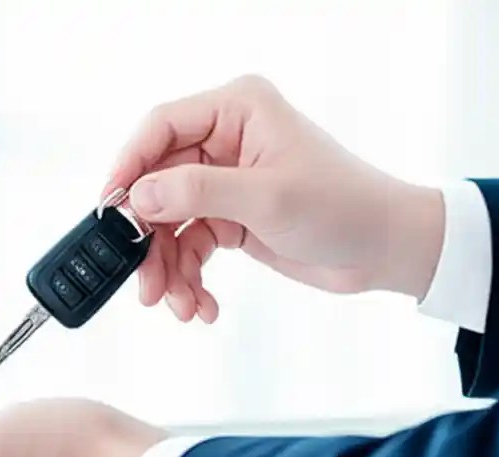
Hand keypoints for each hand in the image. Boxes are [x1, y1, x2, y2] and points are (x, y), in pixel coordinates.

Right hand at [105, 75, 444, 321]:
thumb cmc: (345, 207)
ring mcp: (226, 180)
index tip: (111, 210)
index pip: (161, 128)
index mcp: (237, 110)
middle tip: (146, 282)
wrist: (386, 250)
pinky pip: (190, 245)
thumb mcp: (266, 198)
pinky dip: (190, 277)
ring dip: (169, 267)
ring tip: (179, 304)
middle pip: (158, 185)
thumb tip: (138, 195)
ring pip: (169, 222)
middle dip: (150, 239)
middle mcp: (226, 139)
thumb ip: (196, 192)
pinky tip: (201, 304)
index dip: (129, 167)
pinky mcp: (230, 216)